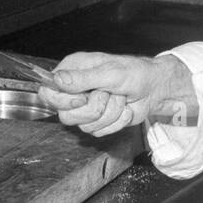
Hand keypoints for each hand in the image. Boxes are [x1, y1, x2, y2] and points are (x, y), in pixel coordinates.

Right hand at [38, 53, 193, 136]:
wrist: (155, 89)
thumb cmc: (135, 73)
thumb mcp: (110, 73)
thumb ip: (83, 78)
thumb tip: (57, 80)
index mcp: (73, 70)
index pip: (48, 92)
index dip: (62, 101)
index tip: (82, 99)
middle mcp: (76, 90)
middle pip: (65, 115)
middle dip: (93, 109)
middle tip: (108, 94)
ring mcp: (86, 108)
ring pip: (84, 126)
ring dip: (109, 114)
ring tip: (120, 98)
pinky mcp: (98, 121)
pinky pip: (98, 132)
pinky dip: (115, 122)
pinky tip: (124, 109)